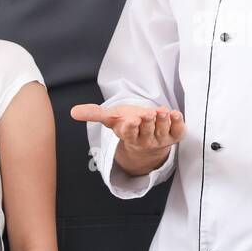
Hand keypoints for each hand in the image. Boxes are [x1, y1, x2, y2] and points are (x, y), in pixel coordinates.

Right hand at [70, 103, 184, 174]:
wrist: (148, 131)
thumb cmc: (128, 123)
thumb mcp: (111, 117)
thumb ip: (94, 114)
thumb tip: (73, 112)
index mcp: (129, 135)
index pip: (129, 133)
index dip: (131, 127)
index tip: (132, 120)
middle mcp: (145, 139)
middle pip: (146, 132)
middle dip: (148, 122)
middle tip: (149, 114)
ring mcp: (161, 138)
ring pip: (162, 130)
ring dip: (163, 121)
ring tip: (163, 111)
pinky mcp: (175, 134)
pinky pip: (178, 130)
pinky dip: (178, 122)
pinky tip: (176, 114)